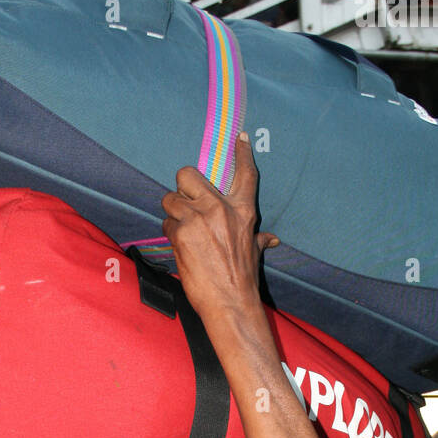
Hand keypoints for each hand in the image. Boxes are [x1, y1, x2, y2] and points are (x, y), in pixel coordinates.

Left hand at [161, 132, 278, 324]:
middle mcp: (219, 209)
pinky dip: (170, 233)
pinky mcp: (180, 234)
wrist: (229, 301)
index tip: (239, 136)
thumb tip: (271, 239)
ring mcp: (197, 220)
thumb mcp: (253, 251)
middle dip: (182, 185)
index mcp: (242, 211)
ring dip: (172, 212)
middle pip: (187, 175)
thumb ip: (258, 238)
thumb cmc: (242, 278)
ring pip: (170, 199)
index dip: (242, 152)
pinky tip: (180, 246)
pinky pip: (166, 223)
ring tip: (182, 228)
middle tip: (185, 200)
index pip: (245, 173)